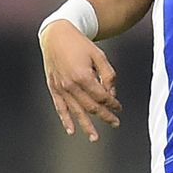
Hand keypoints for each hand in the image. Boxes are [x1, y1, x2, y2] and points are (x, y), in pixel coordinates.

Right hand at [40, 21, 121, 142]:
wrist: (56, 35)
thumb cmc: (80, 44)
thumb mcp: (100, 56)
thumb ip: (108, 76)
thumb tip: (111, 95)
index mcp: (84, 76)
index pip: (102, 97)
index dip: (112, 104)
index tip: (119, 107)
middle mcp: (71, 85)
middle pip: (91, 107)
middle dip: (105, 116)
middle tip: (115, 123)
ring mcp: (60, 88)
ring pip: (76, 111)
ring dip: (86, 125)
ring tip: (95, 138)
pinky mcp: (53, 88)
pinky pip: (60, 107)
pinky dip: (65, 120)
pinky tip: (71, 130)